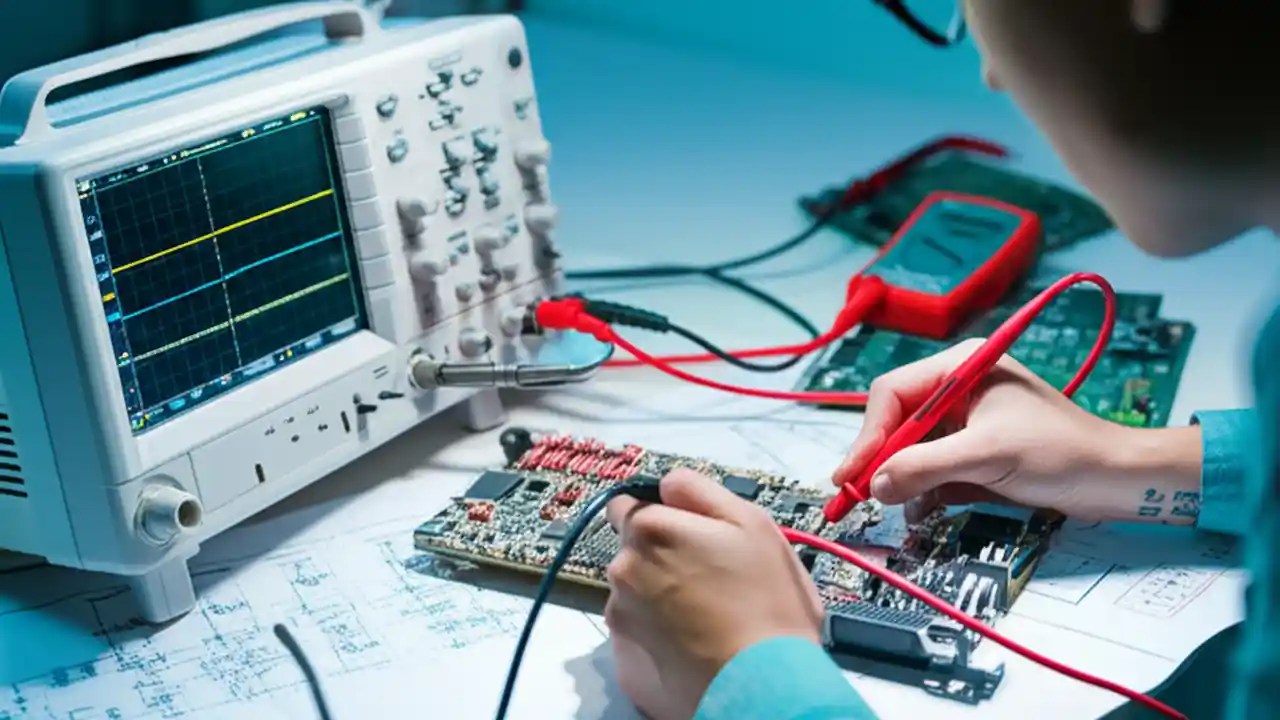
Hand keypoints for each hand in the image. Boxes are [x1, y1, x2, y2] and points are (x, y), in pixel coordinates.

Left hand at [604, 469, 823, 718]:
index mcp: (650, 528)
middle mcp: (622, 569)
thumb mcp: (751, 523)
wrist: (763, 688)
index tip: (689, 536)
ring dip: (657, 596)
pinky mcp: (624, 660)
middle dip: (660, 557)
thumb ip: (700, 491)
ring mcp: (620, 617)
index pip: (628, 505)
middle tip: (708, 579)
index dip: (660, 517)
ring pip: (634, 592)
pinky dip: (656, 634)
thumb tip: (667, 484)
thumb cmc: (766, 600)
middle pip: (632, 551)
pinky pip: (637, 633)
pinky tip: (692, 645)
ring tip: (704, 617)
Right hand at [831, 338, 1203, 522]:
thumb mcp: (988, 456)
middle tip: (857, 497)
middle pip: (896, 422)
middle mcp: (956, 389)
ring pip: (911, 449)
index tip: (851, 476)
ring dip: (902, 480)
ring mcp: (965, 423)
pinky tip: (919, 511)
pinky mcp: (975, 454)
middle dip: (881, 460)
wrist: (1118, 480)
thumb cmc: (1060, 453)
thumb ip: (926, 467)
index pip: (892, 394)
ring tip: (896, 508)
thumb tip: (875, 486)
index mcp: (960, 368)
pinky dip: (923, 491)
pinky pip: (932, 470)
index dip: (868, 435)